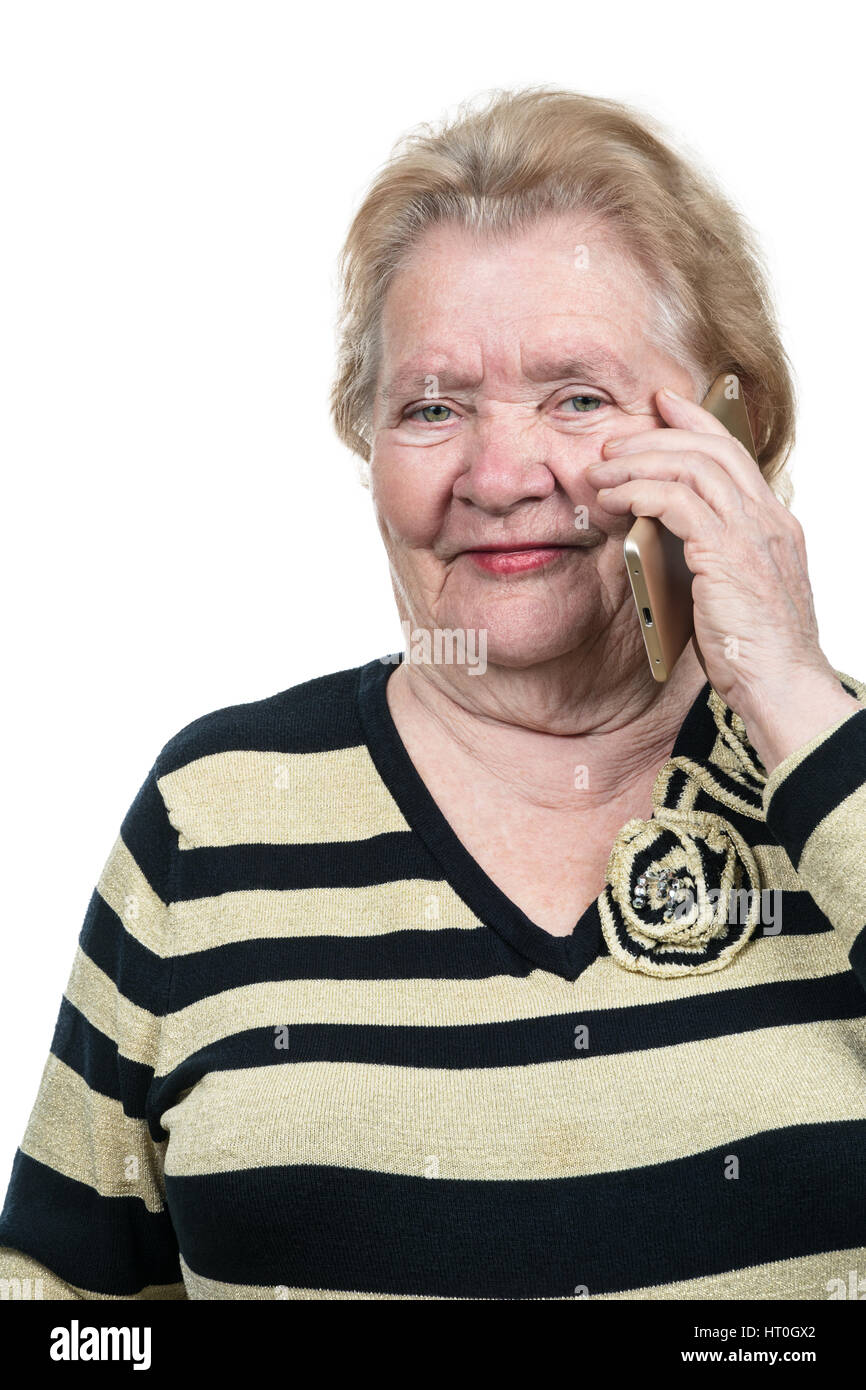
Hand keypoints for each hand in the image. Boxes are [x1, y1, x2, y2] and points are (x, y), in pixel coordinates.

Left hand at [585, 385, 862, 771]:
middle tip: (613, 442)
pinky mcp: (727, 554)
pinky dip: (640, 492)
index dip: (698, 422)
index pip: (735, 453)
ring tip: (600, 472)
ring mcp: (752, 534)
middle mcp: (768, 519)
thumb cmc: (755, 654)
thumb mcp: (732, 594)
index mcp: (774, 525)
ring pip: (691, 467)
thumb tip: (661, 538)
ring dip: (638, 463)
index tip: (664, 404)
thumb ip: (707, 558)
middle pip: (711, 449)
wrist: (784, 687)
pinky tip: (615, 500)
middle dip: (656, 436)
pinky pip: (677, 502)